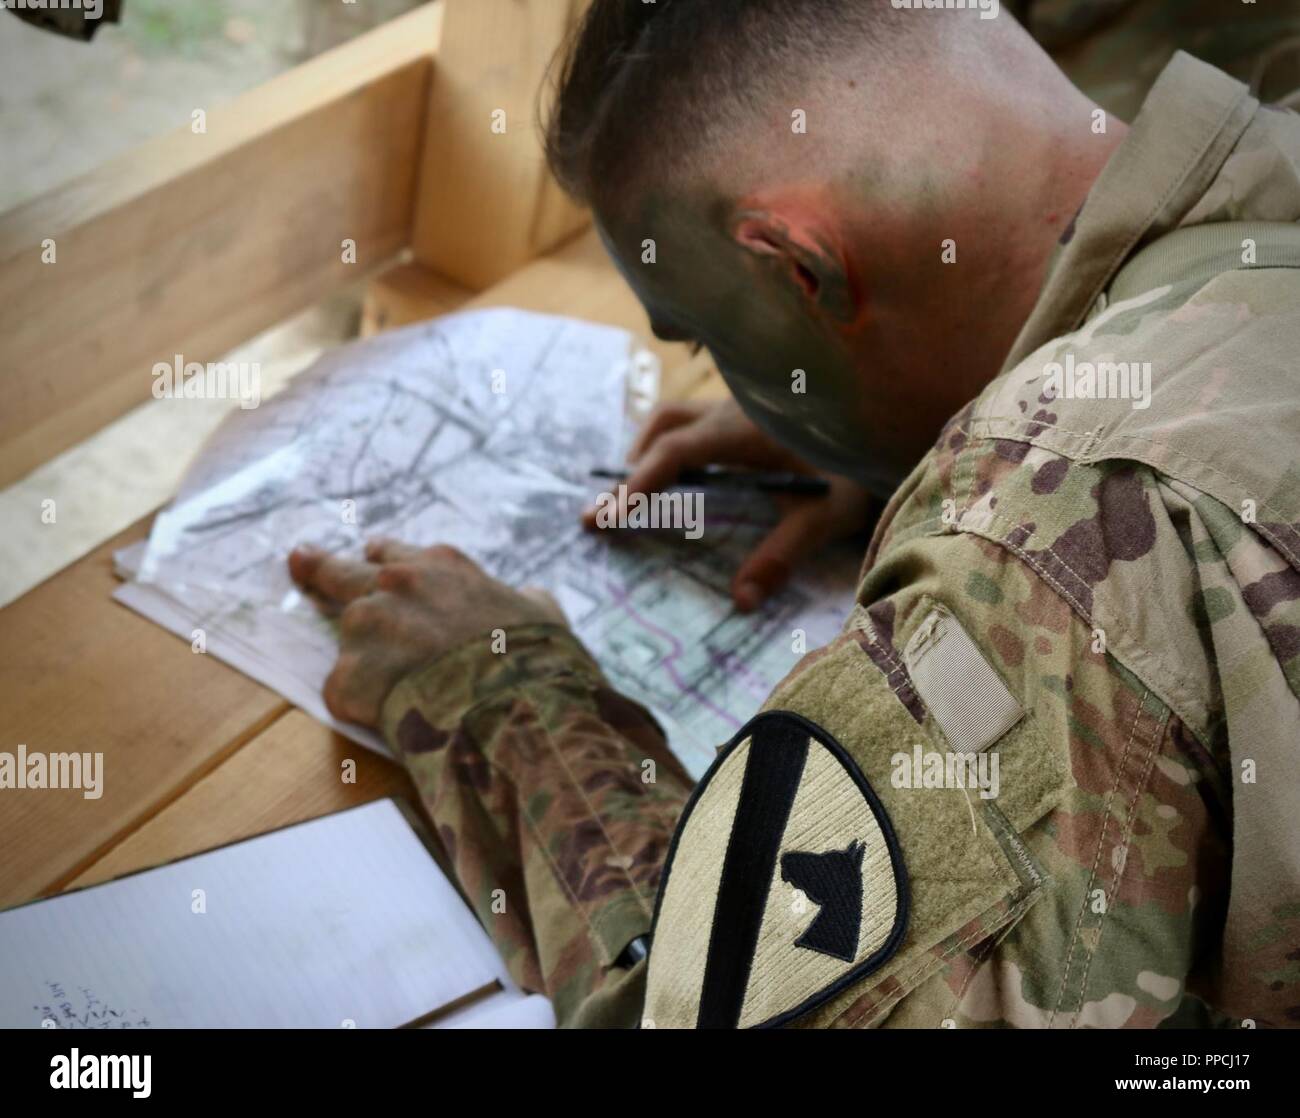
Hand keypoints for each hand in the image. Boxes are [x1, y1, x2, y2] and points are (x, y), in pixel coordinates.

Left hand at [288, 539, 564, 726]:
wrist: (514, 701)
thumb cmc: (536, 656)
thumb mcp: (542, 611)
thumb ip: (523, 597)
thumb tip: (529, 597)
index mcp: (438, 567)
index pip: (394, 554)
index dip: (382, 558)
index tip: (369, 554)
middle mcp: (394, 586)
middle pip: (341, 573)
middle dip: (318, 567)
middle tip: (300, 559)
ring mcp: (367, 628)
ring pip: (352, 643)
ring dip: (370, 664)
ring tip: (405, 692)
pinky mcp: (349, 677)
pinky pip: (348, 693)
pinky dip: (369, 708)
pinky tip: (400, 720)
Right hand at [583, 398, 873, 611]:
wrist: (895, 419)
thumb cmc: (860, 468)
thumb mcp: (825, 515)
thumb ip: (781, 556)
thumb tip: (741, 603)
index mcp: (743, 431)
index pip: (674, 452)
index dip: (637, 484)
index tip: (606, 516)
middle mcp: (732, 409)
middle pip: (663, 426)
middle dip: (633, 469)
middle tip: (609, 514)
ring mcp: (739, 404)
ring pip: (675, 416)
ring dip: (652, 450)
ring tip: (639, 493)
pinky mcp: (748, 408)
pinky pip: (695, 419)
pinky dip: (674, 443)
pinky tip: (681, 475)